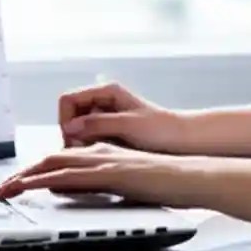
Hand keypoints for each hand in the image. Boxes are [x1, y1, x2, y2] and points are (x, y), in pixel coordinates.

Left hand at [0, 142, 205, 207]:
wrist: (190, 174)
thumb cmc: (167, 181)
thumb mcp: (128, 183)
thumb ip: (104, 185)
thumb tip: (84, 193)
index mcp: (103, 153)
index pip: (62, 160)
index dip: (36, 171)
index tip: (17, 185)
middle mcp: (98, 152)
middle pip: (49, 159)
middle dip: (21, 174)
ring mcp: (101, 161)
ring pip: (51, 165)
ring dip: (23, 178)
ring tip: (2, 191)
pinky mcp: (107, 173)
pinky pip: (67, 176)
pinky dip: (42, 181)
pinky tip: (27, 188)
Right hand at [58, 81, 188, 152]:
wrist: (184, 141)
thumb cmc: (163, 130)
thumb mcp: (128, 125)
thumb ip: (97, 124)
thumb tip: (70, 128)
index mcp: (106, 91)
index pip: (67, 100)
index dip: (66, 121)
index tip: (74, 140)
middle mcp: (103, 102)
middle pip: (69, 117)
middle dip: (72, 135)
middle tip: (84, 153)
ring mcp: (105, 118)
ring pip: (77, 131)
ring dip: (80, 145)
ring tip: (96, 156)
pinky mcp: (110, 134)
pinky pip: (88, 141)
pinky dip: (89, 150)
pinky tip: (102, 158)